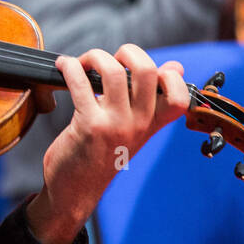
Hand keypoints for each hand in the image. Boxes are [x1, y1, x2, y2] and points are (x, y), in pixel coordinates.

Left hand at [28, 44, 189, 243]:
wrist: (75, 191)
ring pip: (113, 72)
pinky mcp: (88, 125)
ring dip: (95, 57)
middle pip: (148, 71)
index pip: (180, 95)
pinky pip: (80, 83)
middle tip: (111, 57)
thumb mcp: (134, 131)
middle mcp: (139, 124)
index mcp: (154, 125)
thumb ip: (153, 101)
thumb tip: (177, 68)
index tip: (147, 69)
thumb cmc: (102, 156)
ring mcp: (115, 125)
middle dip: (129, 52)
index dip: (169, 74)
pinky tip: (63, 66)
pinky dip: (70, 67)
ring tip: (83, 62)